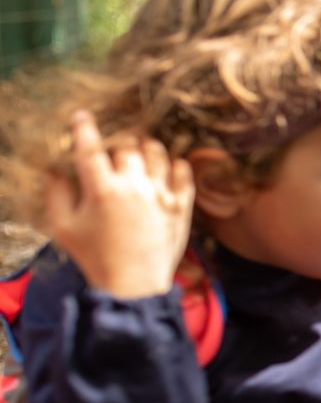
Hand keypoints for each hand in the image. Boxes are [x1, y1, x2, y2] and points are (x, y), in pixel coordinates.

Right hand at [46, 111, 193, 298]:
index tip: (82, 116)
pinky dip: (176, 164)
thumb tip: (54, 169)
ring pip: (157, 153)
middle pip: (127, 146)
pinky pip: (184, 172)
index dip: (84, 128)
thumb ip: (56, 194)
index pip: (91, 148)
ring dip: (146, 148)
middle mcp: (134, 187)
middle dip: (118, 142)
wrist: (134, 285)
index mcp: (102, 190)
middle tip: (115, 146)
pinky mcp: (181, 205)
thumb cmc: (95, 257)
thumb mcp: (64, 228)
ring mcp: (161, 195)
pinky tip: (167, 168)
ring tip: (140, 153)